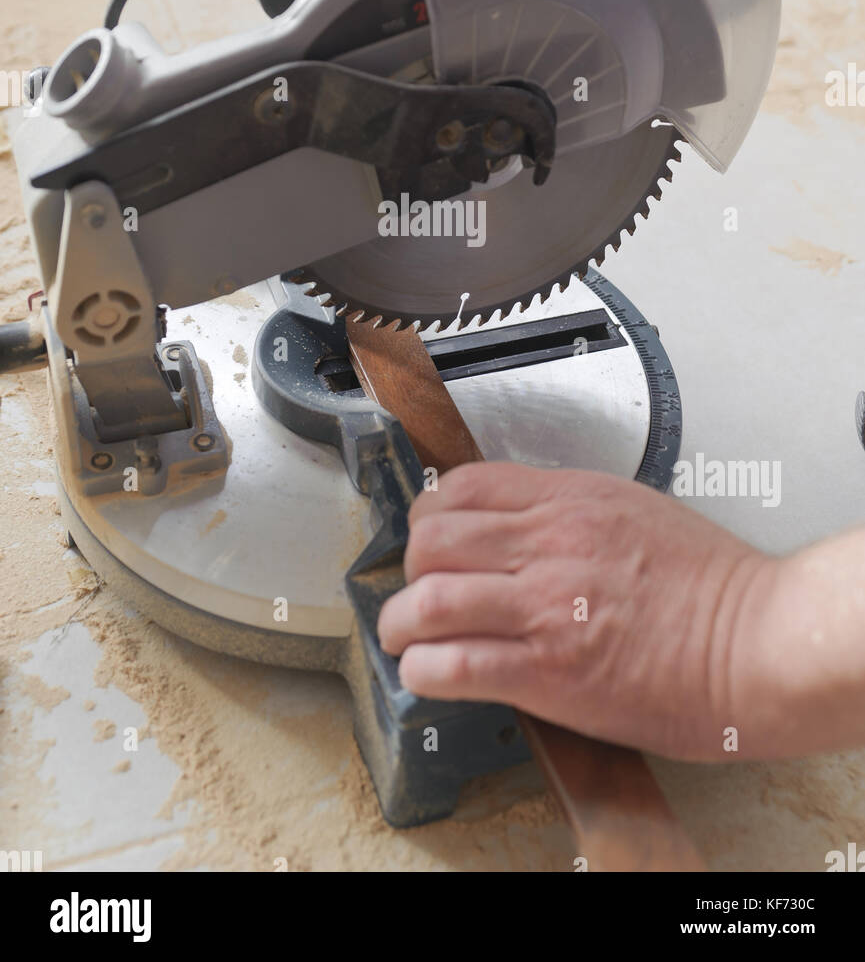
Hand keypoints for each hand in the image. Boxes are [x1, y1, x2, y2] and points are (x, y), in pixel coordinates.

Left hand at [379, 463, 776, 760]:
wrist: (756, 641)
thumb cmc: (710, 585)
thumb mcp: (634, 509)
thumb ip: (567, 511)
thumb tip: (514, 524)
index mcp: (568, 500)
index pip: (460, 486)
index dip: (428, 516)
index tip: (431, 543)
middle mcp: (547, 544)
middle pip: (431, 540)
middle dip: (409, 570)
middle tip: (419, 593)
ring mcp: (545, 608)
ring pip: (428, 600)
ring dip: (401, 625)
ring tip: (406, 640)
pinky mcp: (550, 672)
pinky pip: (454, 665)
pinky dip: (423, 671)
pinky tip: (427, 676)